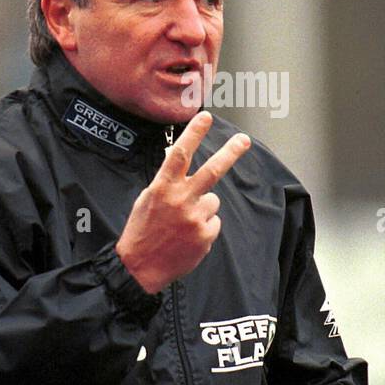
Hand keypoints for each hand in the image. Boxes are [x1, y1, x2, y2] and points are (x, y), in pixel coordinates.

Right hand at [116, 111, 250, 293]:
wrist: (140, 268)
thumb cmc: (142, 230)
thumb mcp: (147, 199)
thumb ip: (166, 180)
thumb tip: (179, 158)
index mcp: (162, 188)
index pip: (180, 154)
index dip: (194, 134)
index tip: (205, 116)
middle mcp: (180, 200)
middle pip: (212, 171)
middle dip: (230, 153)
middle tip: (244, 140)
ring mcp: (195, 218)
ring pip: (213, 201)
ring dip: (203, 208)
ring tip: (183, 223)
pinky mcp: (205, 236)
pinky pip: (213, 222)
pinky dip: (204, 227)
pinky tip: (187, 237)